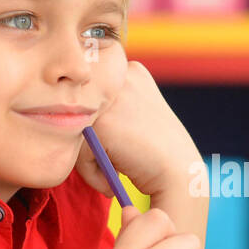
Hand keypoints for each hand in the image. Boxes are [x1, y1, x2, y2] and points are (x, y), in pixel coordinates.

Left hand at [74, 60, 200, 200]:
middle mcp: (120, 76)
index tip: (118, 147)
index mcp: (131, 71)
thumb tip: (68, 112)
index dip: (98, 129)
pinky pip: (77, 150)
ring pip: (75, 130)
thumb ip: (110, 108)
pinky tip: (114, 178)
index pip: (88, 96)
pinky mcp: (102, 121)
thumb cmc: (157, 155)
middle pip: (79, 111)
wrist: (181, 175)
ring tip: (112, 172)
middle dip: (90, 142)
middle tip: (113, 162)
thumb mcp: (136, 117)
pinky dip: (91, 172)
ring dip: (89, 158)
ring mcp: (111, 97)